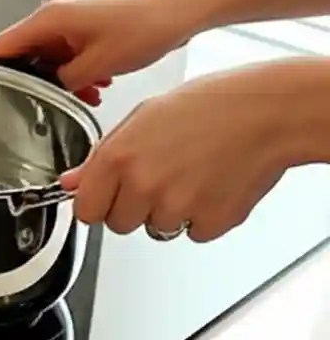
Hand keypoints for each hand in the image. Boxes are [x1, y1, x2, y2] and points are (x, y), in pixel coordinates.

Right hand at [0, 0, 203, 104]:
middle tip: (57, 101)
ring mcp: (71, 16)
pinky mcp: (86, 22)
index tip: (1, 95)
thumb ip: (62, 81)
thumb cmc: (146, 27)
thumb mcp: (97, 65)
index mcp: (49, 18)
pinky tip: (98, 82)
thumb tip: (47, 91)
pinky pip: (69, 50)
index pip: (1, 47)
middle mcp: (55, 13)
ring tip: (87, 94)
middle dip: (41, 80)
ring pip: (50, 55)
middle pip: (27, 53)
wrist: (180, 10)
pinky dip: (77, 68)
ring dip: (63, 78)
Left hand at [61, 63, 299, 242]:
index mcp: (118, 157)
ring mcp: (176, 207)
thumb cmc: (209, 107)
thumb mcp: (142, 118)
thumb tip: (71, 182)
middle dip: (133, 208)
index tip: (107, 197)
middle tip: (159, 178)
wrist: (266, 112)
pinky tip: (211, 186)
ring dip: (168, 211)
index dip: (97, 203)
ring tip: (190, 176)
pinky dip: (201, 218)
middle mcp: (143, 185)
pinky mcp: (210, 222)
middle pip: (118, 224)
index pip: (86, 209)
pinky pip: (192, 233)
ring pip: (156, 229)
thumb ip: (102, 157)